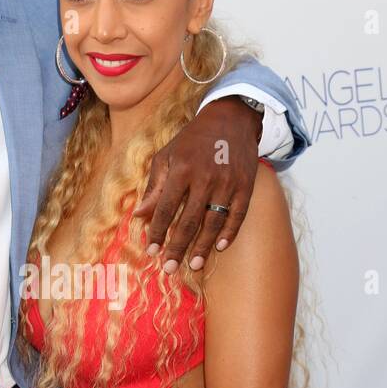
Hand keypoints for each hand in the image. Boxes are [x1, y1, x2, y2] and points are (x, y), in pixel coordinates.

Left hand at [133, 95, 261, 270]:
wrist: (231, 119)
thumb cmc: (192, 140)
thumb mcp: (167, 156)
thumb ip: (154, 186)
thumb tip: (139, 215)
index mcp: (181, 169)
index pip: (165, 208)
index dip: (157, 231)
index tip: (151, 251)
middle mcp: (205, 177)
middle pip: (189, 221)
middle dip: (177, 247)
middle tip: (169, 268)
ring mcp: (228, 182)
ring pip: (213, 222)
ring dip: (202, 246)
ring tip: (193, 265)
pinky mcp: (246, 185)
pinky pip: (238, 215)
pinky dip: (229, 233)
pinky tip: (219, 247)